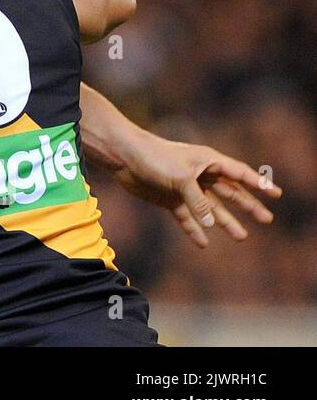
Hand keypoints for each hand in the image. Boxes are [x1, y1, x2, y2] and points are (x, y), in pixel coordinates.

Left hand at [107, 128, 281, 247]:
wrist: (124, 157)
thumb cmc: (154, 158)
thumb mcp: (181, 178)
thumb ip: (198, 201)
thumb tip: (211, 223)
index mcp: (208, 162)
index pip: (239, 174)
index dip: (258, 183)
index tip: (276, 193)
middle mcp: (199, 175)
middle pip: (229, 193)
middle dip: (248, 205)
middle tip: (267, 219)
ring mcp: (185, 188)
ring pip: (210, 208)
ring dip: (225, 222)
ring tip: (241, 237)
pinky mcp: (169, 199)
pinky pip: (186, 217)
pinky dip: (194, 229)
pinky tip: (204, 242)